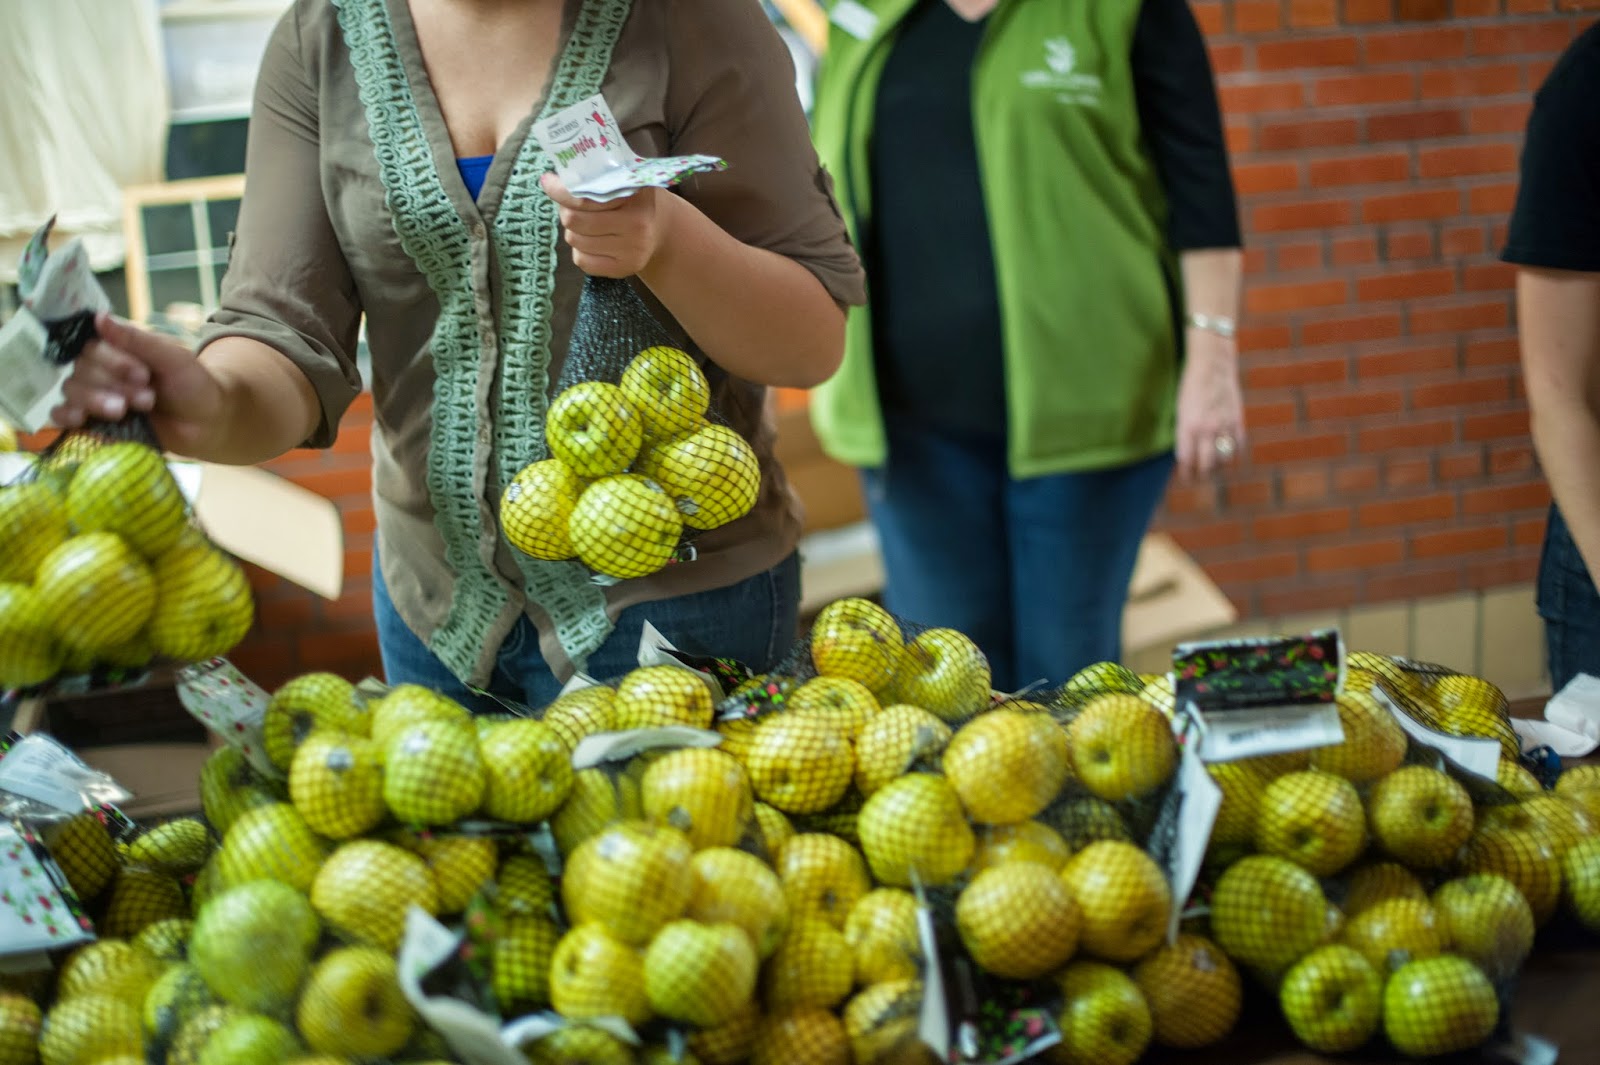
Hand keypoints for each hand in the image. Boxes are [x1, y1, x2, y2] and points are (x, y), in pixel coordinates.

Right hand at [51, 313, 225, 453]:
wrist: (208, 422)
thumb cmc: (193, 384)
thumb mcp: (173, 359)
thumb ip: (137, 340)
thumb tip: (99, 317)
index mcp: (119, 348)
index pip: (94, 347)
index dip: (113, 362)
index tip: (144, 375)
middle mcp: (102, 369)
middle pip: (82, 370)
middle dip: (113, 385)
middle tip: (148, 399)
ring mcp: (96, 395)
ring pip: (72, 390)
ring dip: (96, 400)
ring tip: (124, 411)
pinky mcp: (94, 421)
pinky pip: (63, 415)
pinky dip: (65, 415)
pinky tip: (78, 419)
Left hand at [541, 173, 673, 277]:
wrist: (663, 230)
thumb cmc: (635, 200)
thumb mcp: (626, 179)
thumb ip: (599, 175)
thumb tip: (557, 177)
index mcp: (635, 197)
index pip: (584, 198)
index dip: (560, 191)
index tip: (548, 182)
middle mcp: (636, 226)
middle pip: (574, 220)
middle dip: (565, 211)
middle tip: (568, 205)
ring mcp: (630, 251)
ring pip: (575, 241)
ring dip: (572, 231)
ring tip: (583, 223)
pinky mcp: (623, 270)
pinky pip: (582, 261)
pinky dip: (579, 250)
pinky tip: (590, 242)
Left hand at [1174, 328, 1244, 480]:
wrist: (1212, 364)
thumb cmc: (1190, 386)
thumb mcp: (1180, 411)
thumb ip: (1184, 433)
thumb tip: (1186, 455)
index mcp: (1188, 427)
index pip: (1186, 461)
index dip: (1186, 474)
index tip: (1185, 478)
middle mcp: (1206, 429)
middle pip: (1206, 466)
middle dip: (1201, 475)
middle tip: (1199, 477)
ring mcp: (1224, 425)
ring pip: (1224, 459)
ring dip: (1218, 467)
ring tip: (1213, 469)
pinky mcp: (1238, 420)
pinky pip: (1239, 447)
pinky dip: (1234, 455)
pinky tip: (1230, 457)